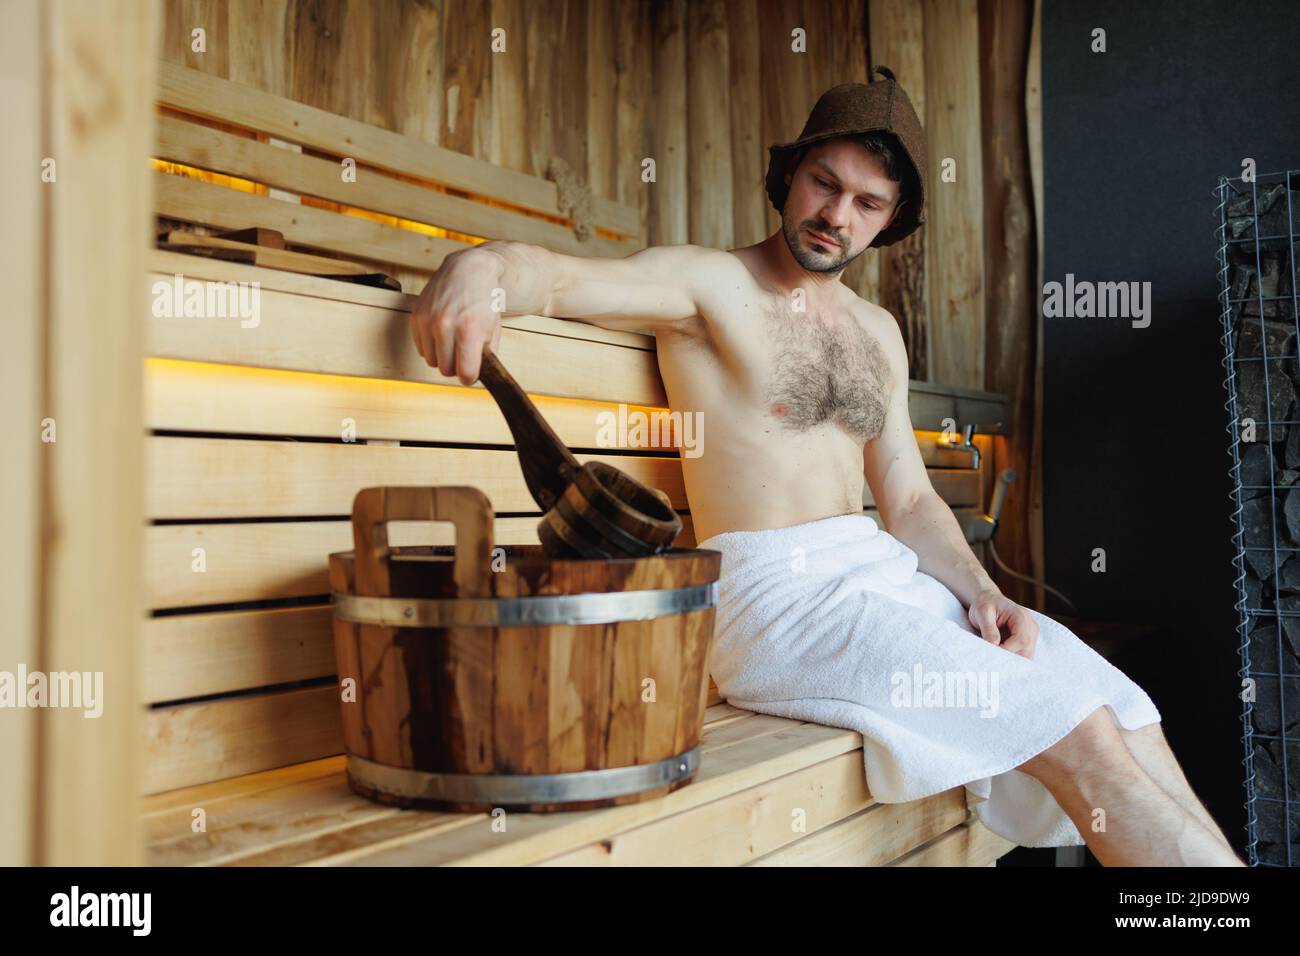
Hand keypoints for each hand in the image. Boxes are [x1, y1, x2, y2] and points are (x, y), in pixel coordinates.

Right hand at [409, 248, 503, 384]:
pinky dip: (431, 345)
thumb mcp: (494, 330)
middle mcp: (445, 325)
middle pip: (446, 370)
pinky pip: (421, 348)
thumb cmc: (484, 301)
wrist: (468, 271)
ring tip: (453, 340)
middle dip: (456, 365)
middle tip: (464, 352)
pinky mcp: (416, 316)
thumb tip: (474, 377)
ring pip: (431, 361)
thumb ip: (486, 357)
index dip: (471, 375)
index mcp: (469, 330)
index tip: (473, 370)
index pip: (465, 374)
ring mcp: (428, 320)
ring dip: (442, 356)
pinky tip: (442, 333)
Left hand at [967, 591, 1038, 659]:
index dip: (1008, 650)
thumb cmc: (985, 604)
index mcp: (1021, 616)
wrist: (989, 600)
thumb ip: (988, 628)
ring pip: (1027, 655)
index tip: (992, 653)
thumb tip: (994, 644)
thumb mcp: (982, 612)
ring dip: (1012, 659)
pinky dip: (1013, 658)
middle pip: (1027, 650)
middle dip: (1010, 657)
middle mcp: (1030, 625)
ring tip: (996, 656)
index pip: (1022, 640)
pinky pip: (1024, 654)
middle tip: (992, 658)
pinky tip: (1001, 656)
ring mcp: (1031, 633)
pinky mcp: (1027, 639)